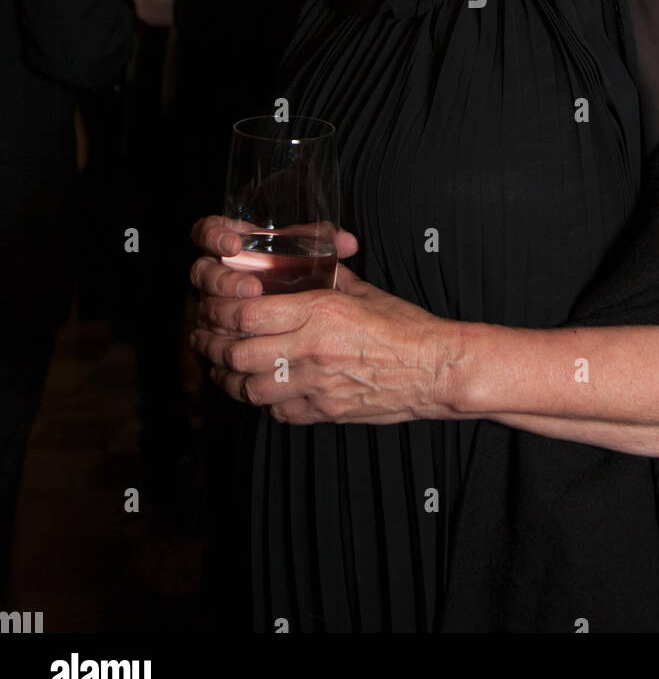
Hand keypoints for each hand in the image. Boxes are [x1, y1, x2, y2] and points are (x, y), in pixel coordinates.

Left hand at [188, 215, 464, 424]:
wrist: (435, 369)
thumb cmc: (406, 327)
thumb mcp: (363, 292)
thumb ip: (327, 280)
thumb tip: (304, 267)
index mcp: (320, 311)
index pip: (247, 315)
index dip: (219, 314)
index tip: (212, 310)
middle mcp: (311, 348)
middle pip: (237, 353)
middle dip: (211, 347)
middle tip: (202, 340)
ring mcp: (316, 385)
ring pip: (248, 387)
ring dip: (228, 378)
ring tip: (220, 368)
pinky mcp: (323, 412)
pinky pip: (275, 411)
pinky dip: (260, 401)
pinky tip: (259, 390)